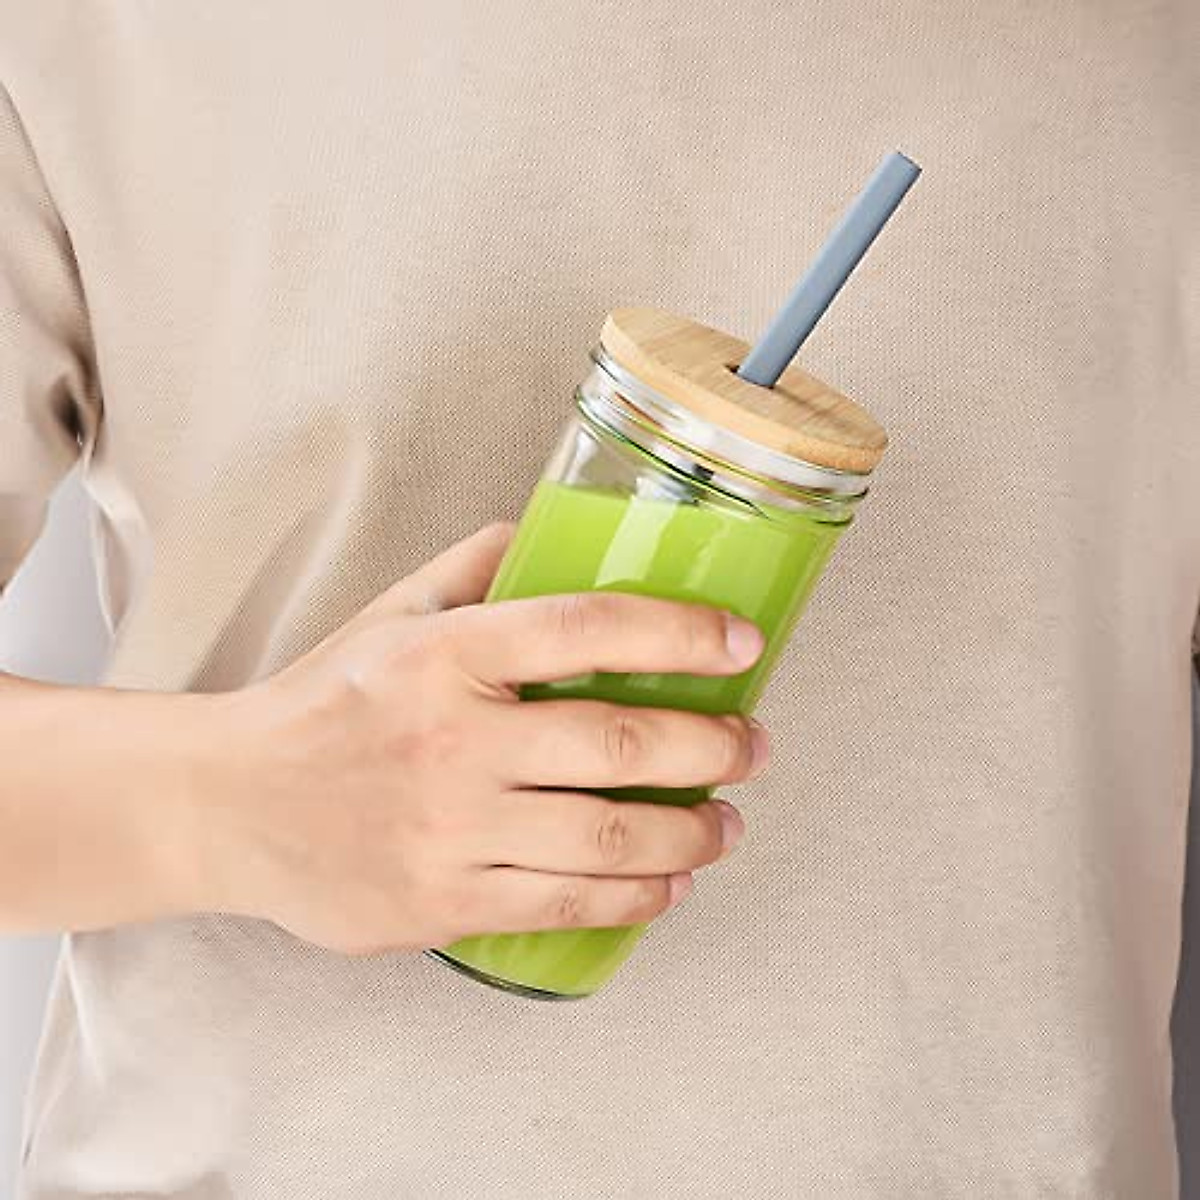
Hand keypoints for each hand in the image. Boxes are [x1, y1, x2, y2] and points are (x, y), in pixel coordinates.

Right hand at [191, 522, 769, 954]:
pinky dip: (639, 897)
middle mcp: (454, 739)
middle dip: (714, 747)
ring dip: (694, 832)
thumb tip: (549, 532)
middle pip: (619, 743)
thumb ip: (473, 568)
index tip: (741, 643)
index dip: (681, 633)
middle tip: (754, 746)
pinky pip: (568, 904)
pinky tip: (671, 883)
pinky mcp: (443, 902)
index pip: (588, 627)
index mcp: (445, 653)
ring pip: (610, 836)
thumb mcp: (390, 614)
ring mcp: (450, 828)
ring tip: (729, 823)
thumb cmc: (325, 702)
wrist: (232, 805)